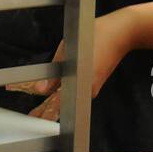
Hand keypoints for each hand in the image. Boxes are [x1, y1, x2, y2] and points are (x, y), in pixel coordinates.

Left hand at [8, 9, 134, 118]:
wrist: (121, 34)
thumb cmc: (95, 36)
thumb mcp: (67, 50)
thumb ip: (54, 72)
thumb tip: (40, 89)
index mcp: (79, 83)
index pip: (57, 104)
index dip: (43, 110)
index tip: (31, 116)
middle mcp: (87, 91)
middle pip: (63, 106)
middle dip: (46, 111)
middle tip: (32, 117)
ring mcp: (91, 90)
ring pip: (70, 100)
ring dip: (54, 104)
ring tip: (39, 111)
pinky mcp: (94, 85)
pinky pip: (76, 93)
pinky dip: (64, 95)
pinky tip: (55, 95)